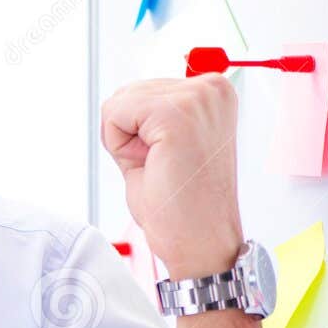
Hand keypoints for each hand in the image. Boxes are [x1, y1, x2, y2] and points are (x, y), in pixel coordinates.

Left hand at [101, 73, 243, 280]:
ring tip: (160, 166)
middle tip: (162, 165)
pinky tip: (153, 164)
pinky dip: (120, 146)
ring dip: (126, 142)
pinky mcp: (176, 114)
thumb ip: (148, 113)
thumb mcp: (164, 140)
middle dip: (130, 134)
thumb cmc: (182, 200)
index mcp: (214, 90)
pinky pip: (113, 114)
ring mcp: (197, 98)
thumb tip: (122, 97)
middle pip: (127, 93)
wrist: (199, 240)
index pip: (142, 90)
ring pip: (117, 103)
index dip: (139, 130)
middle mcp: (212, 88)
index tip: (168, 157)